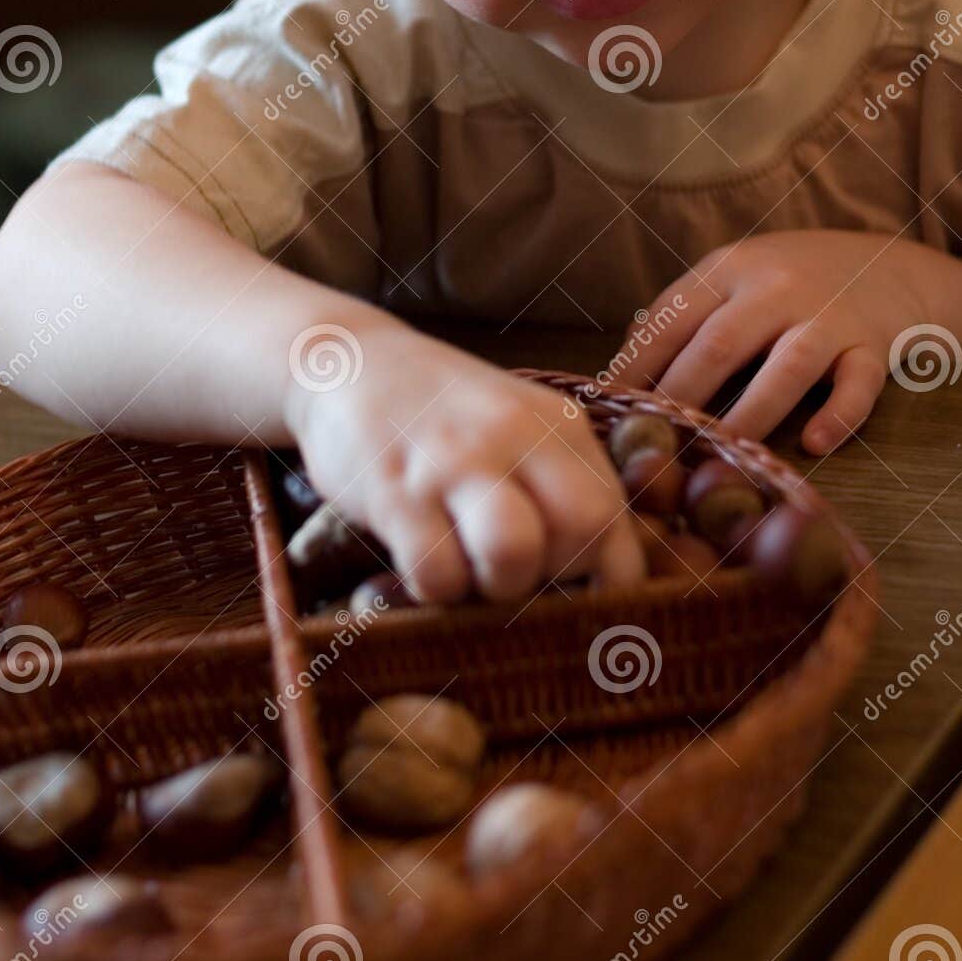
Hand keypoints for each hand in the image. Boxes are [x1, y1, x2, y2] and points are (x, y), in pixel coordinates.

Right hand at [282, 312, 644, 603]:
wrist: (347, 364)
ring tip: (469, 568)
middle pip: (583, 531)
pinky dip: (433, 587)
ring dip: (495, 586)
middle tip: (517, 571)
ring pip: (513, 553)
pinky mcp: (394, 491)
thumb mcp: (519, 426)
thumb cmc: (443, 415)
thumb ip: (564, 483)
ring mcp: (452, 461)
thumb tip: (610, 575)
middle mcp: (512, 434)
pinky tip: (420, 557)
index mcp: (556, 424)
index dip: (607, 576)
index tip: (582, 596)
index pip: (614, 517)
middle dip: (556, 577)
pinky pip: (435, 572)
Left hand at [615, 231, 930, 453]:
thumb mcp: (733, 275)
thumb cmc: (791, 280)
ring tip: (722, 453)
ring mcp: (828, 315)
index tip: (611, 409)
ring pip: (788, 367)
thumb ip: (683, 314)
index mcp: (730, 268)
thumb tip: (618, 370)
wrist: (889, 265)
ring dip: (752, 414)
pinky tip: (814, 443)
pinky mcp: (872, 345)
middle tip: (659, 444)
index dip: (637, 365)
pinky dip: (839, 414)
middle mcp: (776, 287)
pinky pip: (859, 383)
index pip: (672, 317)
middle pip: (721, 344)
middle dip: (684, 396)